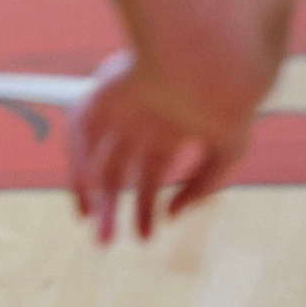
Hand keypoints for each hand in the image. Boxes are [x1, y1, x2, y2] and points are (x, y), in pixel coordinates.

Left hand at [67, 50, 248, 243]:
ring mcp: (120, 103)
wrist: (209, 63)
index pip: (149, 170)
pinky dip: (78, 160)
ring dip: (89, 193)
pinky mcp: (99, 91)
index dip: (142, 203)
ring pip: (94, 154)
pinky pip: (79, 130)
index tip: (143, 233)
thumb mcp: (228, 152)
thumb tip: (174, 213)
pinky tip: (86, 191)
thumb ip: (204, 185)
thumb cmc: (224, 104)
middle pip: (117, 168)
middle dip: (112, 207)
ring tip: (97, 228)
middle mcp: (142, 116)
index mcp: (173, 126)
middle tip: (106, 243)